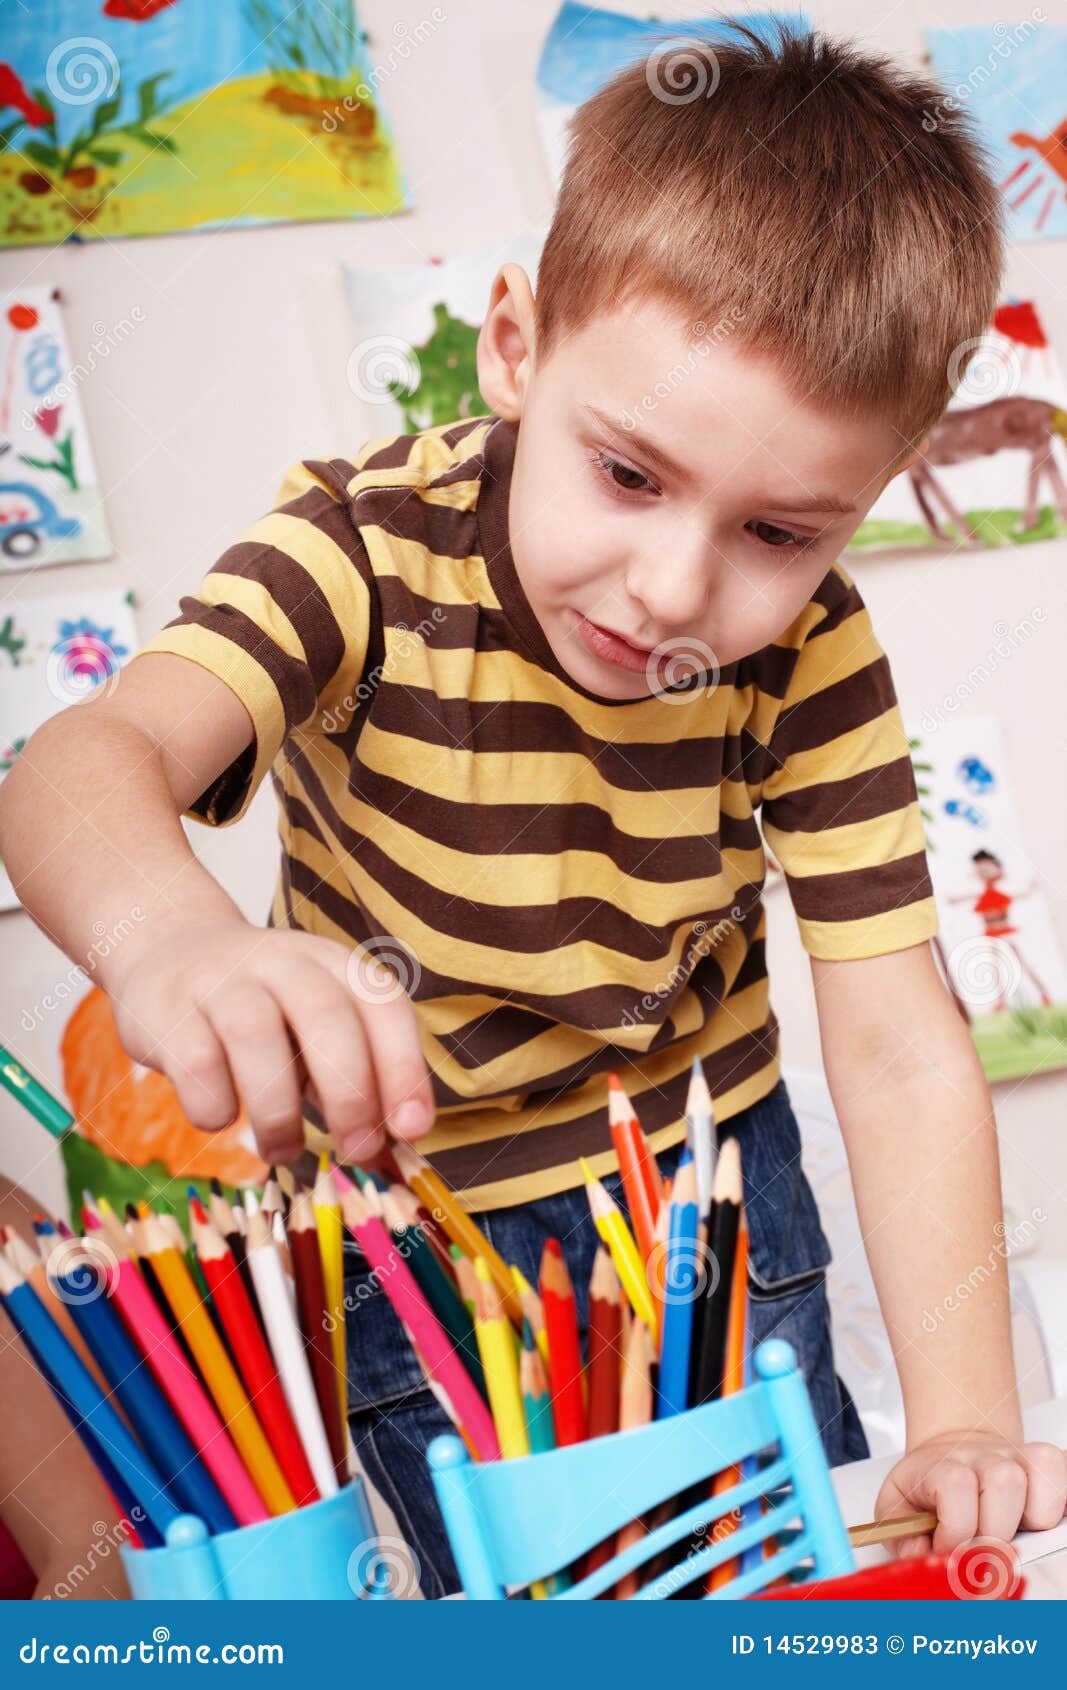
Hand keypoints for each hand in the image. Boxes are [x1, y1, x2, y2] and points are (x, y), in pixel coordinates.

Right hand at [104, 908, 434, 1167]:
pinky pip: (197, 1067)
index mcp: (334, 965)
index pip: (384, 1005)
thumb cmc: (264, 1010)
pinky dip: (216, 1107)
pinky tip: (222, 1115)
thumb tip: (388, 1154)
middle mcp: (284, 961)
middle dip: (350, 1095)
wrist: (166, 952)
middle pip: (327, 1017)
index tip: (412, 1130)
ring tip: (282, 1151)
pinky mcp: (169, 1010)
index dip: (404, 1068)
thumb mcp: (316, 1029)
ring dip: (279, 1112)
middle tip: (356, 1151)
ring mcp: (223, 981)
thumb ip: (355, 1079)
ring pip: (257, 1039)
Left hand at [876, 1427, 1066, 1555]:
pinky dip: (1056, 1503)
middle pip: (1004, 1483)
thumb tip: (920, 1554)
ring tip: (1010, 1532)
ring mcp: (1016, 1458)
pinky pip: (1061, 1476)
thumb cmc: (928, 1488)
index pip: (956, 1486)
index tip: (948, 1549)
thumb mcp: (898, 1508)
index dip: (955, 1531)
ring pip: (1036, 1480)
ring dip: (1028, 1520)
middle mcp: (981, 1456)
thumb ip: (900, 1536)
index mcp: (942, 1464)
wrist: (953, 1452)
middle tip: (982, 1550)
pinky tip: (1034, 1522)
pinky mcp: (1043, 1465)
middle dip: (995, 1533)